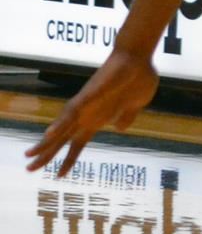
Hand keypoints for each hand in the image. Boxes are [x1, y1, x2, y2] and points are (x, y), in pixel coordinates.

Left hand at [23, 49, 157, 177]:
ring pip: (61, 127)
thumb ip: (126, 117)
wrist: (139, 57)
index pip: (77, 144)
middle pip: (62, 139)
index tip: (59, 176)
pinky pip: (72, 112)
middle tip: (28, 169)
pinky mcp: (90, 95)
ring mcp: (86, 105)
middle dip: (46, 154)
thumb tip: (120, 129)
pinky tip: (49, 134)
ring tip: (30, 156)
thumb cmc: (139, 77)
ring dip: (45, 142)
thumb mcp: (136, 105)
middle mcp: (87, 114)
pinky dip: (60, 123)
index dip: (68, 160)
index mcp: (98, 119)